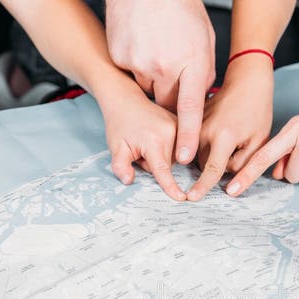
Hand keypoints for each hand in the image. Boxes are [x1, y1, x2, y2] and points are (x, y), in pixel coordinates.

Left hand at [99, 80, 185, 201]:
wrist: (126, 100)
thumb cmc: (120, 125)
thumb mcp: (115, 147)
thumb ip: (120, 166)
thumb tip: (128, 180)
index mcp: (154, 140)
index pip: (163, 170)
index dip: (170, 186)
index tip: (180, 198)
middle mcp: (171, 132)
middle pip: (169, 165)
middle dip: (155, 164)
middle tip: (140, 151)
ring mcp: (179, 127)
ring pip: (175, 157)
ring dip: (163, 156)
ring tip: (149, 143)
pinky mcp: (182, 124)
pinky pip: (179, 147)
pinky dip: (169, 148)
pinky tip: (157, 138)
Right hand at [100, 0, 215, 167]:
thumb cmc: (177, 0)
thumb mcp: (203, 33)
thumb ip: (202, 69)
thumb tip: (199, 98)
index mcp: (191, 59)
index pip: (191, 109)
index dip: (188, 136)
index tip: (185, 158)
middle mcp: (164, 65)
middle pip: (168, 104)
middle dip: (173, 100)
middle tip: (173, 74)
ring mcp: (138, 63)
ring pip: (148, 90)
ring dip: (154, 79)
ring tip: (157, 46)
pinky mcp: (120, 58)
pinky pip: (132, 74)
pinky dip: (137, 64)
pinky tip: (142, 39)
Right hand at [187, 55, 274, 201]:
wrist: (246, 82)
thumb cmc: (257, 111)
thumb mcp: (258, 142)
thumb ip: (244, 166)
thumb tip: (229, 184)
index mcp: (223, 136)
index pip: (211, 170)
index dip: (202, 187)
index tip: (192, 199)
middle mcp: (204, 131)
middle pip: (203, 164)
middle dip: (217, 166)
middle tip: (236, 149)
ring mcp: (196, 124)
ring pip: (198, 154)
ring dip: (210, 156)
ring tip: (229, 140)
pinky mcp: (193, 121)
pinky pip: (196, 142)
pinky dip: (206, 145)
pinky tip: (221, 133)